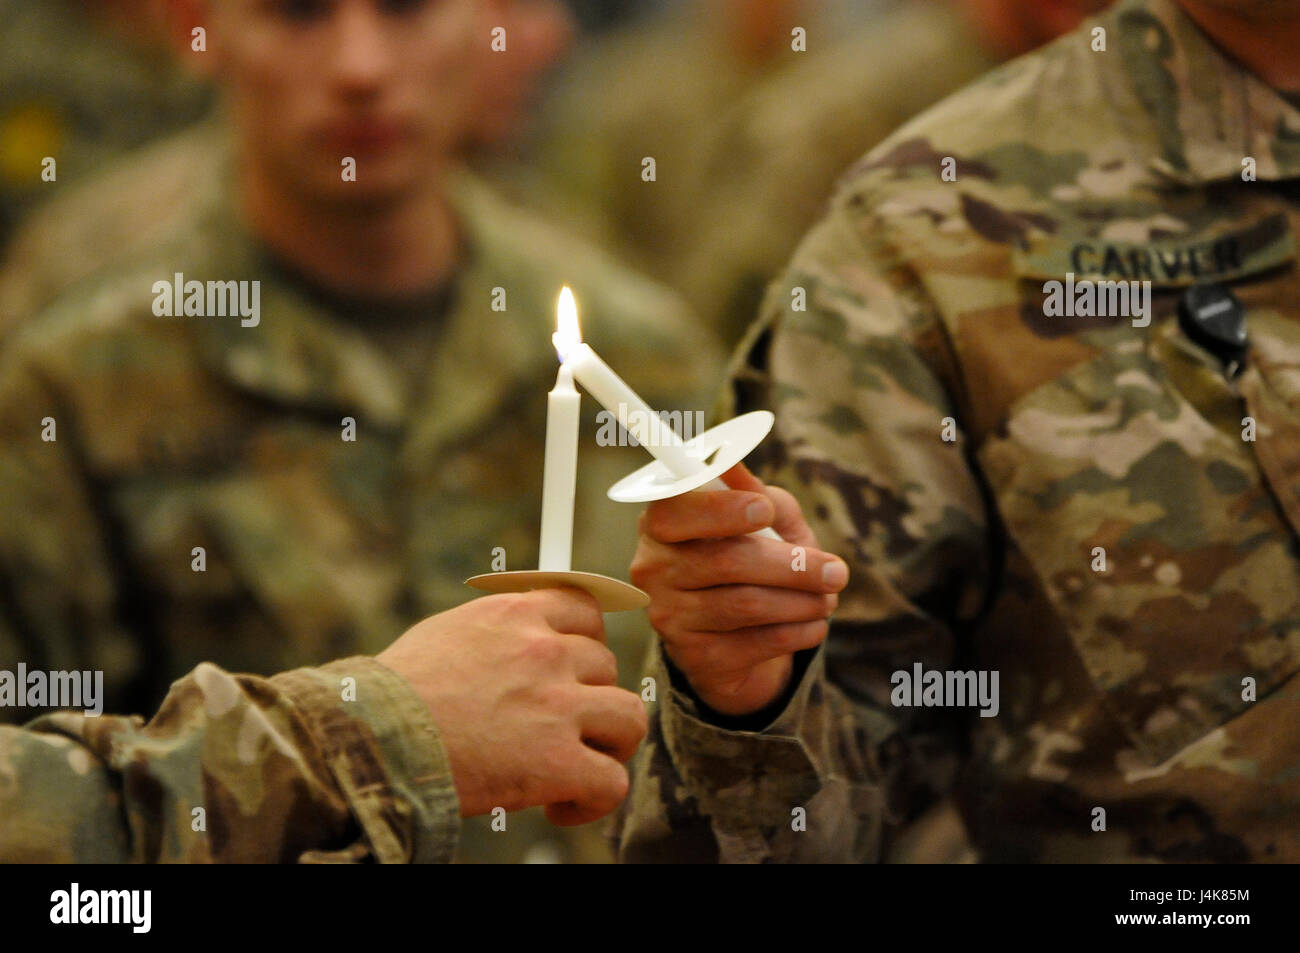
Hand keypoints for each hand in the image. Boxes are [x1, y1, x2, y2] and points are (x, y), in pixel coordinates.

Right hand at [376, 588, 646, 825]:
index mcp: (515, 615)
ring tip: (576, 763)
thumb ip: (495, 629)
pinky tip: (560, 805)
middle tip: (557, 728)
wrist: (368, 741)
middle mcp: (544, 651)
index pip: (586, 608)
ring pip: (628, 717)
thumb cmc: (390, 696)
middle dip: (587, 698)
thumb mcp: (446, 633)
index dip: (586, 641)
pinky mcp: (557, 762)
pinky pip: (612, 781)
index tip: (575, 668)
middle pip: (607, 666)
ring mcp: (556, 705)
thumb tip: (521, 630)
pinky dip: (594, 800)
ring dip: (608, 743)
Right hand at [630, 464, 848, 716]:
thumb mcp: (762, 523)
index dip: (721, 509)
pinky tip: (814, 625)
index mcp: (661, 523)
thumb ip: (761, 495)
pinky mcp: (692, 656)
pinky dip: (796, 632)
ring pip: (745, 604)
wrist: (732, 637)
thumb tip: (741, 467)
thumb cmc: (748, 560)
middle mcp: (653, 567)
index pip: (675, 510)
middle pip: (725, 561)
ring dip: (801, 602)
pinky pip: (754, 643)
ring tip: (829, 598)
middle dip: (791, 566)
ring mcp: (668, 615)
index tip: (765, 510)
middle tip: (836, 572)